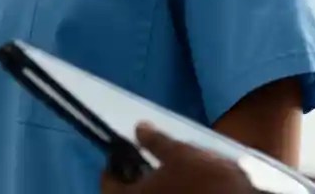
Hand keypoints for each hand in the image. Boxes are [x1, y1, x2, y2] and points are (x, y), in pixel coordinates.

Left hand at [101, 124, 259, 193]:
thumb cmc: (206, 181)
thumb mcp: (180, 154)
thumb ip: (155, 142)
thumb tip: (138, 128)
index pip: (108, 184)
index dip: (113, 168)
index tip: (122, 155)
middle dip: (132, 181)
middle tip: (142, 163)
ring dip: (151, 188)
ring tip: (163, 174)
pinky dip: (167, 193)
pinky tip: (180, 187)